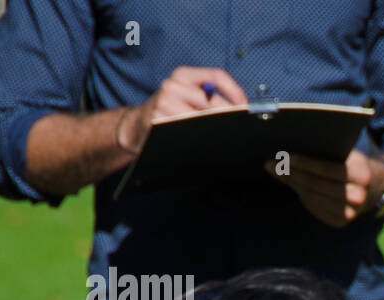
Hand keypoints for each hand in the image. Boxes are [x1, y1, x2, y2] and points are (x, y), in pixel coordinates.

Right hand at [117, 66, 247, 154]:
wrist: (138, 125)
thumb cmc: (170, 111)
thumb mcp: (187, 95)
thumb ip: (210, 96)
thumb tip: (240, 108)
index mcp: (183, 75)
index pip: (216, 75)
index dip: (235, 91)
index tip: (245, 106)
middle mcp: (173, 84)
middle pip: (214, 100)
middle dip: (230, 116)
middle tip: (238, 127)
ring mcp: (165, 102)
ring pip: (204, 118)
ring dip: (216, 129)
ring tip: (220, 135)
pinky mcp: (159, 120)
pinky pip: (189, 130)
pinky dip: (201, 138)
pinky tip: (202, 141)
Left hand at [264, 150, 383, 227]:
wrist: (375, 188)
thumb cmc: (354, 164)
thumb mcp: (348, 154)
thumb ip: (327, 151)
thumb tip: (293, 147)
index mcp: (362, 175)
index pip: (326, 169)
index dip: (303, 163)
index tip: (283, 156)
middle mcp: (358, 197)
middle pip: (316, 185)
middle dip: (292, 174)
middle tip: (272, 165)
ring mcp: (350, 213)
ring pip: (312, 197)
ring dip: (293, 185)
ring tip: (279, 173)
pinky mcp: (341, 222)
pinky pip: (314, 208)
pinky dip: (302, 196)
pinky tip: (295, 186)